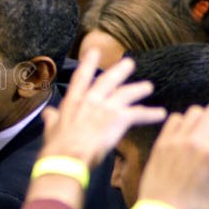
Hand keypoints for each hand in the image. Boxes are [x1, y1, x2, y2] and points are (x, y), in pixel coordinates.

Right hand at [40, 50, 165, 167]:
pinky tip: (161, 114)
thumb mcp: (52, 129)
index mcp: (73, 101)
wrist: (68, 157)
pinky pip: (138, 113)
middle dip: (120, 70)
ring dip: (138, 89)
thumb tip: (47, 113)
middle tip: (129, 62)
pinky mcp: (118, 118)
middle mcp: (90, 99)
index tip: (94, 51)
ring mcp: (105, 107)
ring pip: (126, 93)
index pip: (81, 77)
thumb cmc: (58, 146)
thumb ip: (52, 119)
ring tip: (148, 86)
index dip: (88, 63)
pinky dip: (151, 113)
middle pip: (108, 80)